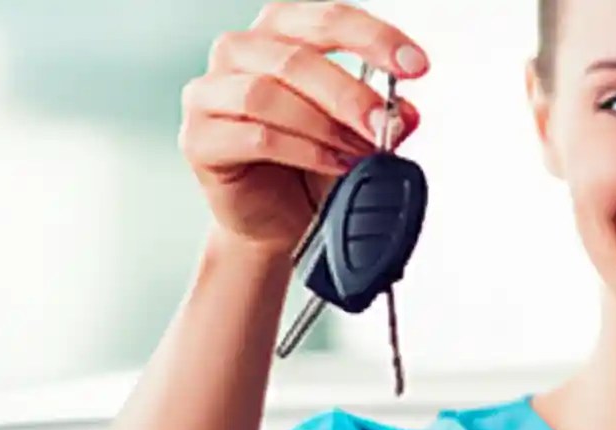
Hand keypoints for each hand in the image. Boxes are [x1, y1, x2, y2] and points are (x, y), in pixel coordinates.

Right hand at [179, 1, 424, 252]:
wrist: (277, 224)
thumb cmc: (310, 167)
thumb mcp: (359, 137)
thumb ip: (383, 119)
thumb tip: (407, 113)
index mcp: (280, 35)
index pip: (327, 18)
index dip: (374, 37)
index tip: (416, 65)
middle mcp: (240, 53)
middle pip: (296, 57)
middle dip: (352, 95)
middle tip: (387, 125)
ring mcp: (210, 94)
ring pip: (268, 93)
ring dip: (325, 126)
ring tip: (360, 153)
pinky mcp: (199, 139)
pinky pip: (254, 136)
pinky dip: (304, 151)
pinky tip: (334, 165)